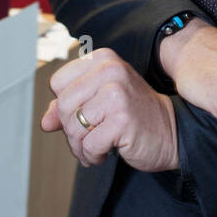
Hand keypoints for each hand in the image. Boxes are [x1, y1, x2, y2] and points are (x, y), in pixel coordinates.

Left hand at [40, 48, 178, 172]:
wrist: (171, 132)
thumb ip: (69, 107)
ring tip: (94, 149)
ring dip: (79, 146)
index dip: (65, 105)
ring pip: (73, 126)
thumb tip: (45, 122)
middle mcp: (109, 70)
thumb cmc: (132, 116)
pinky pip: (88, 144)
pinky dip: (92, 156)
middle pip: (64, 105)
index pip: (58, 82)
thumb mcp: (99, 102)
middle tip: (86, 139)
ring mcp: (116, 93)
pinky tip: (103, 154)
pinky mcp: (122, 118)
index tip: (82, 116)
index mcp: (102, 60)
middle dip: (70, 130)